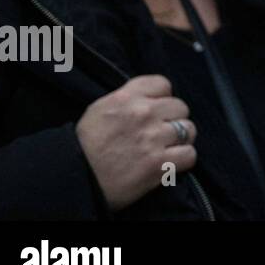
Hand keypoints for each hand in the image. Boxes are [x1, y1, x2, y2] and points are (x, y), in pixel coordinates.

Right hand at [76, 75, 196, 210]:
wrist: (75, 180)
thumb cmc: (84, 146)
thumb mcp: (100, 110)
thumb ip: (127, 99)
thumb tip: (151, 97)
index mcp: (126, 98)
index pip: (163, 84)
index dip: (163, 98)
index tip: (157, 108)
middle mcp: (143, 114)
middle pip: (180, 107)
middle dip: (173, 119)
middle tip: (162, 131)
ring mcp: (153, 139)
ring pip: (189, 130)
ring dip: (181, 139)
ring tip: (168, 147)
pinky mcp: (159, 164)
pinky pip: (190, 154)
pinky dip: (184, 159)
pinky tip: (172, 162)